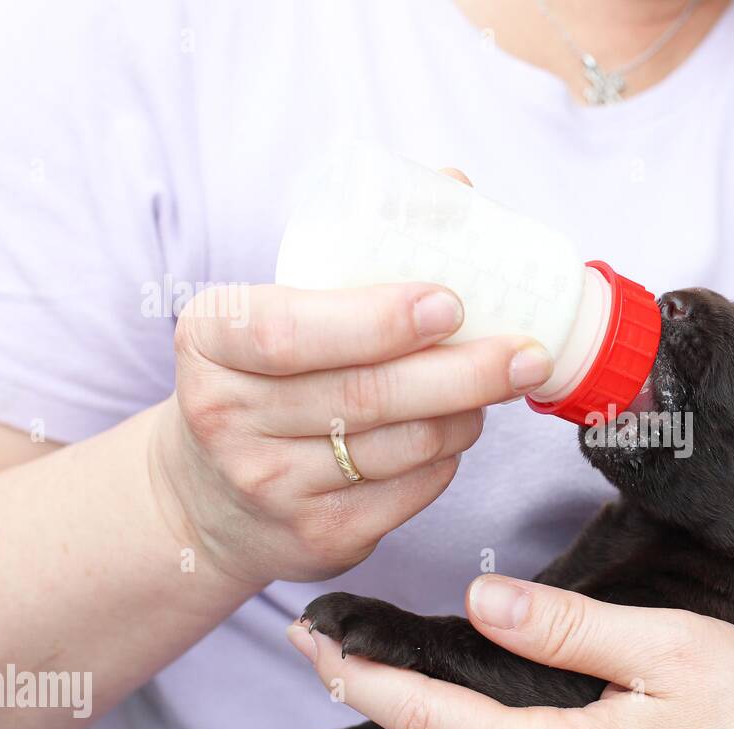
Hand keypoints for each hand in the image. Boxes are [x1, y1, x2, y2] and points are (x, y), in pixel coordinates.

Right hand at [151, 283, 554, 586]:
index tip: (450, 304)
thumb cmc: (264, 378)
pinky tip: (454, 432)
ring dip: (466, 413)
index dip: (378, 319)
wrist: (207, 496)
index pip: (290, 331)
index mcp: (212, 339)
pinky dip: (449, 458)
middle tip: (526, 352)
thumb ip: (356, 253)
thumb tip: (456, 186)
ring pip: (403, 446)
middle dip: (464, 371)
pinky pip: (412, 491)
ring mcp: (271, 486)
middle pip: (367, 395)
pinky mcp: (319, 537)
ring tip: (492, 386)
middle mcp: (227, 418)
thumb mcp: (273, 309)